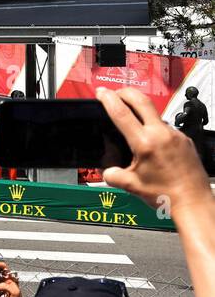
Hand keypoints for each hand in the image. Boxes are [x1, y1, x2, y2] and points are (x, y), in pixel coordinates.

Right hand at [98, 87, 211, 215]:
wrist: (194, 204)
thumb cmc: (166, 196)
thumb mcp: (131, 186)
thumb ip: (113, 175)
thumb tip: (108, 171)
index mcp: (145, 144)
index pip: (122, 113)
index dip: (108, 99)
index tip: (101, 92)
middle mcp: (162, 135)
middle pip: (141, 100)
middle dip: (125, 92)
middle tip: (114, 93)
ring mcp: (176, 135)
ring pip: (154, 115)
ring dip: (141, 113)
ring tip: (132, 123)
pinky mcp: (185, 140)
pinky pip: (166, 129)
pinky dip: (154, 129)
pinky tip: (151, 143)